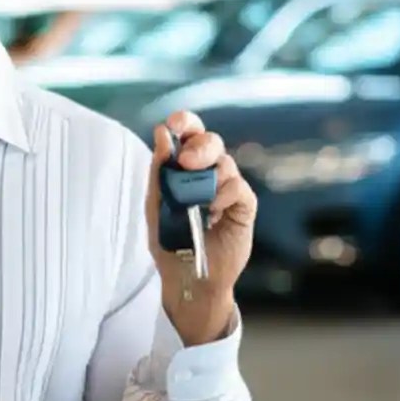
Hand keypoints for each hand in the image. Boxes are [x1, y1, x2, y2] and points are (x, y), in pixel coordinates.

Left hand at [145, 111, 256, 345]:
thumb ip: (159, 171)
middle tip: (187, 162)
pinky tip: (213, 212)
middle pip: (210, 140)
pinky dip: (222, 195)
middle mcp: (208, 172)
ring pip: (225, 163)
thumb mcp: (155, 205)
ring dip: (208, 178)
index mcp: (185, 166)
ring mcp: (227, 188)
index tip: (174, 123)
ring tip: (196, 204)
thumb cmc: (169, 241)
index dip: (185, 122)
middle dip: (199, 146)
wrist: (186, 277)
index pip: (189, 133)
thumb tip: (162, 133)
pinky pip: (237, 187)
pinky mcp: (243, 205)